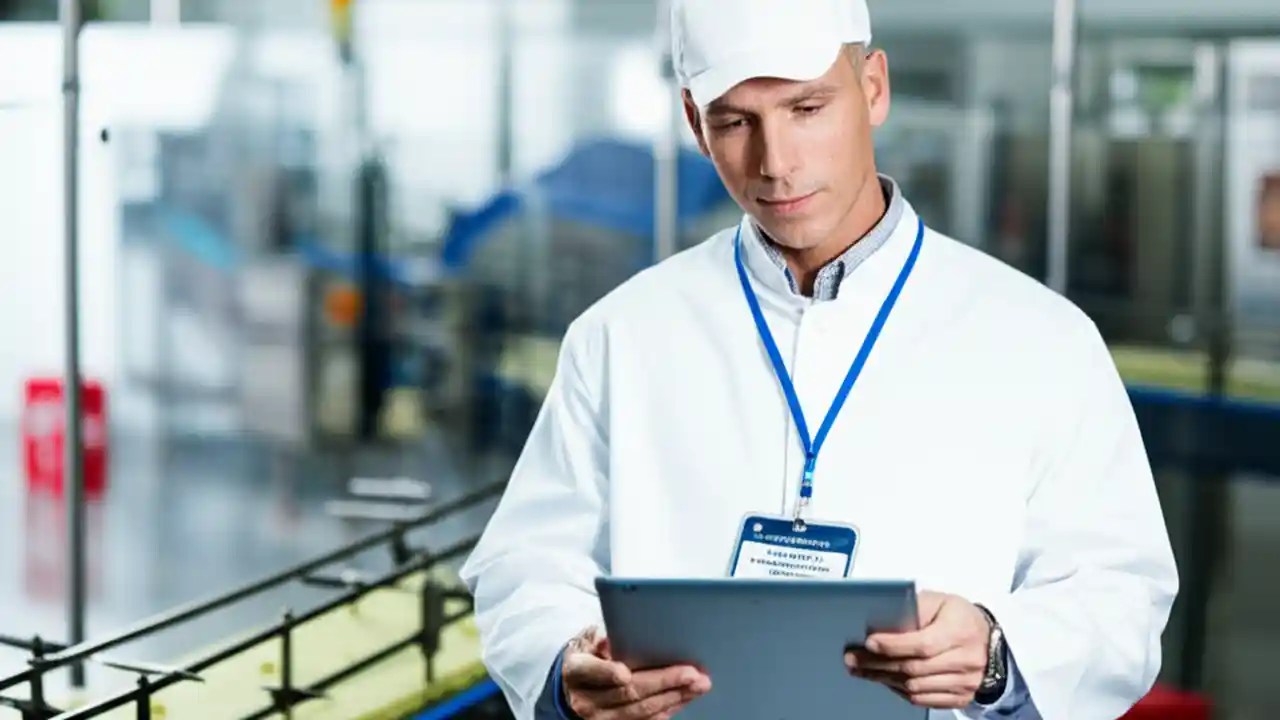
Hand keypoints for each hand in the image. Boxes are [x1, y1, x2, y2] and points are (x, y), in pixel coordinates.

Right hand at [561, 627, 711, 718]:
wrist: (574, 690)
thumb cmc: (589, 657)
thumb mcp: (587, 643)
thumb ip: (600, 641)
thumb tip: (611, 643)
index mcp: (576, 671)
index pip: (591, 671)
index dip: (608, 673)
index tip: (625, 673)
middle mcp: (586, 700)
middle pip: (628, 692)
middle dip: (664, 682)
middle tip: (693, 674)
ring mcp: (600, 719)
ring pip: (641, 711)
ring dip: (674, 698)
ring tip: (698, 686)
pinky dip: (667, 710)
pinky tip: (683, 699)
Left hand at [844, 591, 990, 708]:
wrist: (989, 640)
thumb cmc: (958, 617)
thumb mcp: (939, 602)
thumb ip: (913, 609)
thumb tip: (882, 620)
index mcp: (960, 631)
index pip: (922, 644)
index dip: (893, 645)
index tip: (869, 642)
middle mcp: (966, 659)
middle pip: (915, 668)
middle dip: (878, 664)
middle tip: (853, 659)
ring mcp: (966, 682)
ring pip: (916, 686)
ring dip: (885, 679)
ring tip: (863, 671)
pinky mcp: (962, 697)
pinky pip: (924, 699)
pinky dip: (901, 691)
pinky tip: (886, 681)